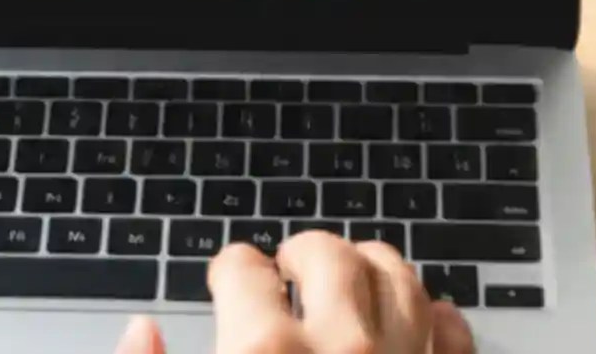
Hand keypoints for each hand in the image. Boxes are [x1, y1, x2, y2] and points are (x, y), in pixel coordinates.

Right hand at [115, 232, 474, 353]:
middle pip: (325, 255)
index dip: (230, 270)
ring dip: (373, 267)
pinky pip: (454, 333)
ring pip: (399, 278)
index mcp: (262, 352)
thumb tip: (140, 333)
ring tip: (350, 278)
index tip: (231, 279)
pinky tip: (417, 322)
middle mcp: (340, 349)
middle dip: (301, 253)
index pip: (241, 269)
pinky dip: (438, 319)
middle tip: (288, 271)